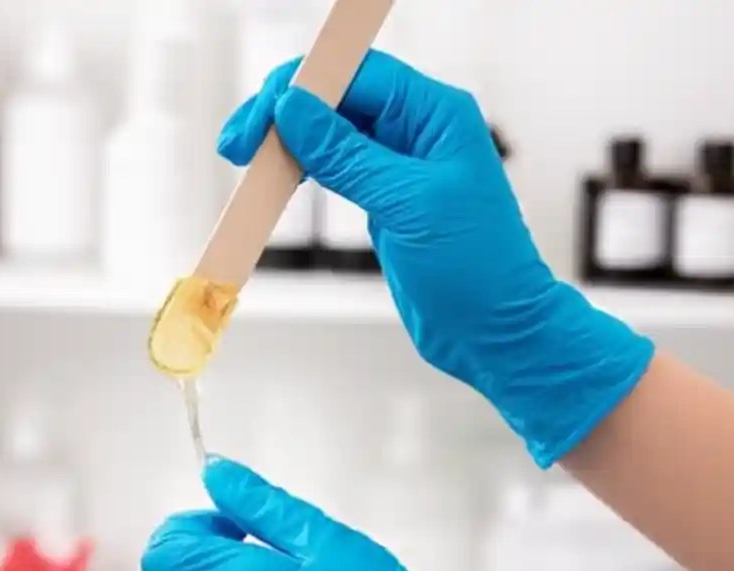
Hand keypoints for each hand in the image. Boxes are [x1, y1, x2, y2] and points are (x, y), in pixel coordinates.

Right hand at [219, 52, 653, 466]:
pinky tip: (272, 180)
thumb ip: (347, 156)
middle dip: (283, 114)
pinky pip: (332, 170)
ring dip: (284, 143)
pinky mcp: (383, 200)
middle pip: (336, 98)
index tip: (263, 113)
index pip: (358, 74)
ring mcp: (398, 166)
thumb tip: (293, 110)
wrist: (497, 333)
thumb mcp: (407, 205)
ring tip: (242, 162)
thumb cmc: (479, 269)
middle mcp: (418, 131)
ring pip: (329, 133)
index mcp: (436, 115)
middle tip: (236, 145)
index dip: (303, 85)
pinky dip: (298, 172)